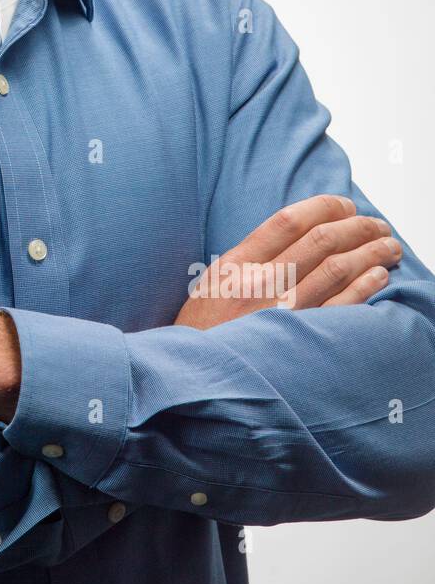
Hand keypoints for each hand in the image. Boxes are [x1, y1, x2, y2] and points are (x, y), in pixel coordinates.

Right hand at [174, 194, 400, 330]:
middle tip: (376, 225)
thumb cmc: (203, 333)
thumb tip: (292, 236)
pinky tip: (378, 276)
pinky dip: (364, 286)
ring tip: (388, 247)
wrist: (196, 377)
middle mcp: (259, 283)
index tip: (344, 205)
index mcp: (236, 264)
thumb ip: (246, 260)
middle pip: (319, 240)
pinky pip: (340, 307)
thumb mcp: (210, 285)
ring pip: (336, 268)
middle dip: (356, 226)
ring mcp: (280, 312)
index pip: (288, 221)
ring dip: (370, 252)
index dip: (323, 207)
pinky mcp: (297, 339)